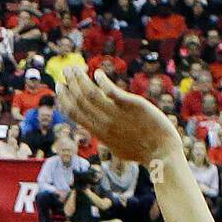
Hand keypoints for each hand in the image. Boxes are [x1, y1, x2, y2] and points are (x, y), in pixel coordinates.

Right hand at [57, 67, 179, 164]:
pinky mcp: (131, 105)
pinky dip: (102, 80)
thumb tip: (97, 130)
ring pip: (91, 93)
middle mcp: (105, 124)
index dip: (64, 98)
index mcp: (99, 134)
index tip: (59, 86)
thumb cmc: (142, 151)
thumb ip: (106, 136)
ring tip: (76, 67)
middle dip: (70, 83)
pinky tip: (97, 73)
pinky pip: (111, 90)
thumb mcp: (118, 148)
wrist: (162, 154)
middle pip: (80, 100)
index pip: (74, 113)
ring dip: (80, 78)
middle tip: (66, 70)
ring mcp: (117, 115)